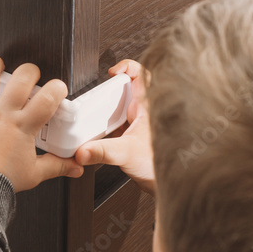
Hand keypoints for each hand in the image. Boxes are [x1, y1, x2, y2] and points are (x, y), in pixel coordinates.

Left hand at [0, 56, 84, 192]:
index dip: (58, 87)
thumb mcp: (35, 173)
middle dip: (31, 71)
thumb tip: (76, 167)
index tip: (58, 89)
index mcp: (23, 125)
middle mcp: (3, 113)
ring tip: (0, 68)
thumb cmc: (1, 181)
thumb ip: (57, 166)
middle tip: (31, 78)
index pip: (48, 96)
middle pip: (22, 76)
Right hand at [75, 59, 155, 194]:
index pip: (143, 74)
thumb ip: (102, 152)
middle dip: (111, 90)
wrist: (169, 185)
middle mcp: (145, 112)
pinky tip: (100, 134)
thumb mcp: (126, 154)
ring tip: (96, 113)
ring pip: (122, 106)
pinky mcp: (134, 136)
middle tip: (98, 95)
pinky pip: (118, 123)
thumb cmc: (162, 166)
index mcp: (149, 106)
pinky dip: (108, 125)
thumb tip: (83, 150)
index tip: (113, 73)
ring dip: (108, 108)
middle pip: (128, 89)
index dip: (127, 66)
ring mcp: (140, 124)